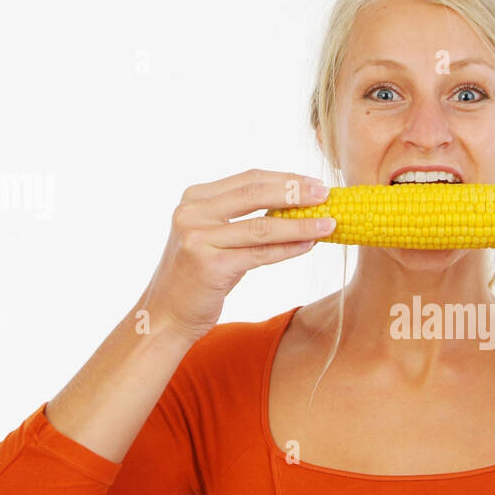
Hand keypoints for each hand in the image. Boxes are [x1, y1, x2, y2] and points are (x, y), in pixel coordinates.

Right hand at [139, 169, 335, 342]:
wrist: (165, 316)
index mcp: (194, 199)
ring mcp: (198, 238)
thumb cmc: (197, 278)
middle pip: (255, 194)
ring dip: (301, 224)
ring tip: (329, 222)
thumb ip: (242, 220)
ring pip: (262, 226)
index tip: (315, 183)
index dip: (285, 179)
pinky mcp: (209, 265)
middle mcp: (192, 212)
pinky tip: (309, 245)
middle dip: (296, 193)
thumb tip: (295, 207)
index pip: (248, 180)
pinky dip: (289, 248)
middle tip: (327, 194)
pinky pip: (260, 254)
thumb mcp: (214, 238)